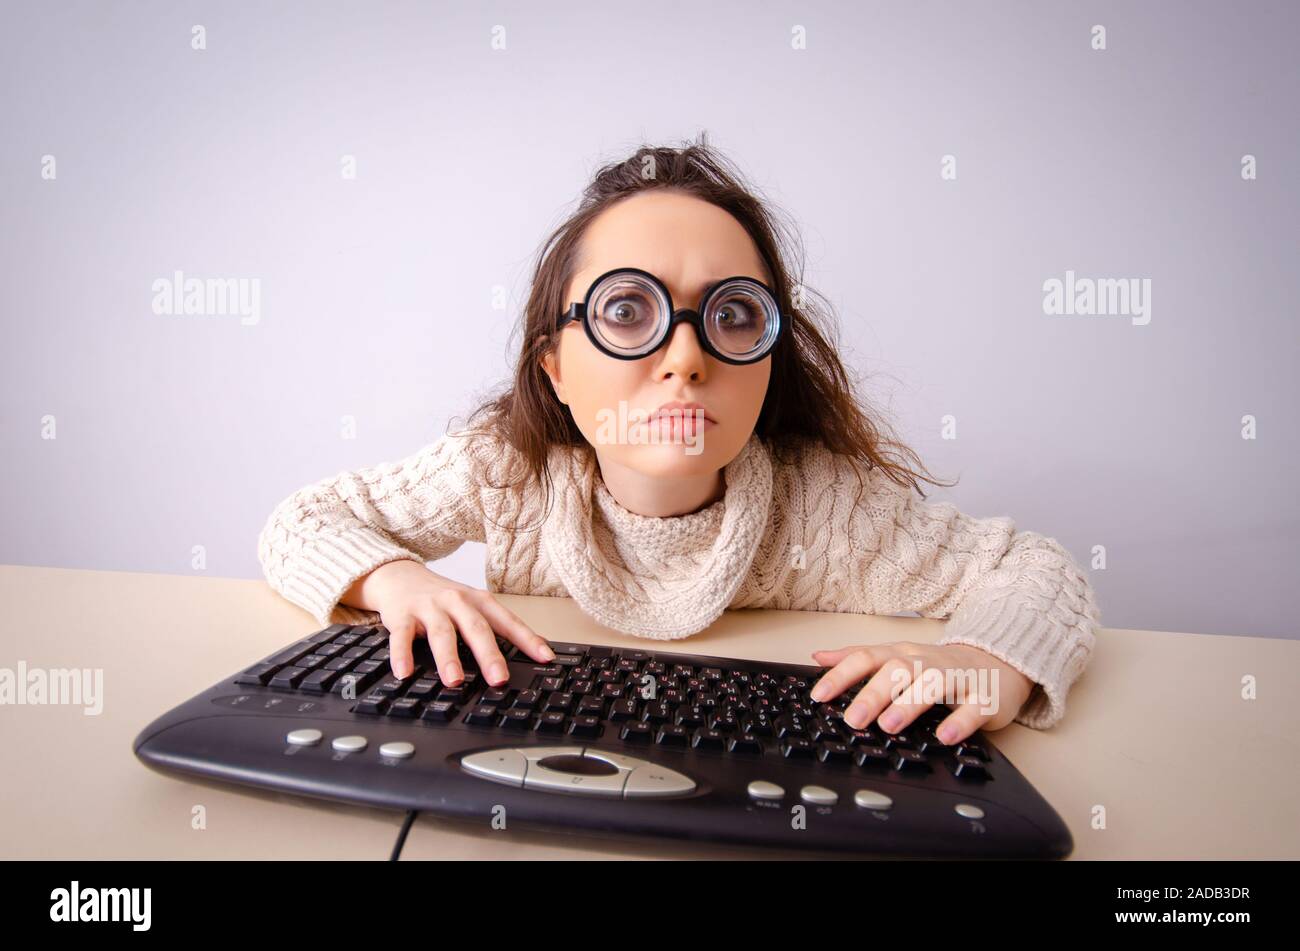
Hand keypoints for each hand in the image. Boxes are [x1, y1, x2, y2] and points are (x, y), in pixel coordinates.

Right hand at [356, 560, 553, 685]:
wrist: (399, 576)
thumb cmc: (441, 598)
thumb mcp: (471, 606)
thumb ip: (495, 629)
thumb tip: (533, 653)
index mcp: (479, 602)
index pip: (508, 622)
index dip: (528, 640)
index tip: (546, 658)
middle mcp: (457, 602)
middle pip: (476, 628)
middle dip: (489, 654)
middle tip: (499, 679)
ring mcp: (429, 607)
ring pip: (442, 633)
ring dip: (448, 658)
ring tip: (454, 681)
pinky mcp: (401, 615)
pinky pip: (401, 637)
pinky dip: (402, 655)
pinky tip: (404, 672)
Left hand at [808, 641, 1034, 746]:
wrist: (997, 662)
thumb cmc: (938, 665)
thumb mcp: (896, 656)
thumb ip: (858, 659)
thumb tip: (818, 657)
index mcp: (902, 654)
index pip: (868, 658)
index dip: (841, 675)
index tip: (819, 695)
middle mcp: (927, 662)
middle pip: (898, 670)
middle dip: (873, 694)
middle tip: (853, 719)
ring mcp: (957, 679)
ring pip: (933, 684)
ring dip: (910, 704)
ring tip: (890, 725)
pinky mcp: (985, 697)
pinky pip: (974, 708)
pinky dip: (960, 722)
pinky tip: (945, 737)